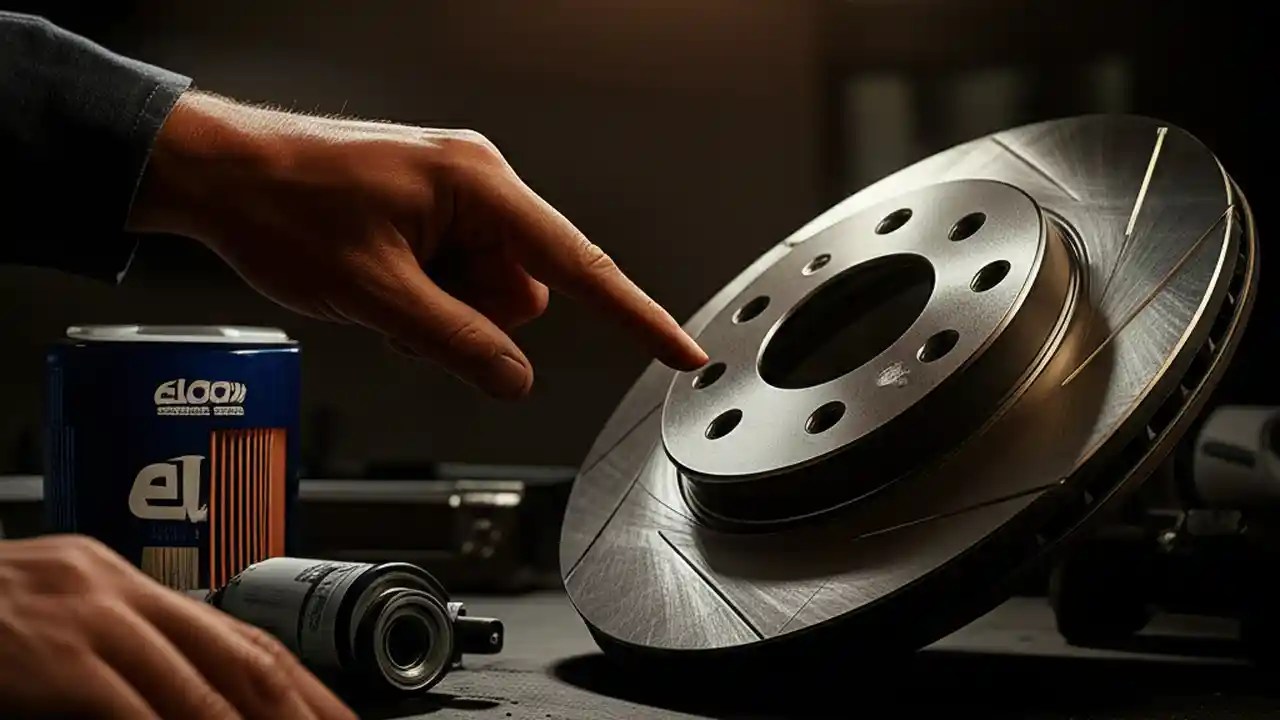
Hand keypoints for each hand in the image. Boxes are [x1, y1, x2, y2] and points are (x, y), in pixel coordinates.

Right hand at [0, 535, 356, 719]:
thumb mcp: (49, 618)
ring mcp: (84, 618)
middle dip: (303, 708)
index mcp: (121, 581)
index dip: (300, 682)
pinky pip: (132, 710)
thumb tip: (185, 696)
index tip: (337, 716)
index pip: (238, 634)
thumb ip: (115, 653)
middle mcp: (115, 588)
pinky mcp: (49, 656)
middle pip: (241, 657)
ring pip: (198, 687)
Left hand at [127, 91, 706, 398]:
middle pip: (525, 291)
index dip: (636, 316)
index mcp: (479, 185)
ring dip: (444, 314)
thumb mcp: (375, 292)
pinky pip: (457, 281)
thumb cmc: (286, 207)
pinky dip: (426, 301)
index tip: (681, 350)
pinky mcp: (429, 215)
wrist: (219, 174)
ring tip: (381, 290)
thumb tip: (517, 379)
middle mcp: (477, 184)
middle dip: (474, 318)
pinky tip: (378, 283)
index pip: (578, 264)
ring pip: (489, 294)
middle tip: (404, 307)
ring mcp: (452, 200)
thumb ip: (456, 342)